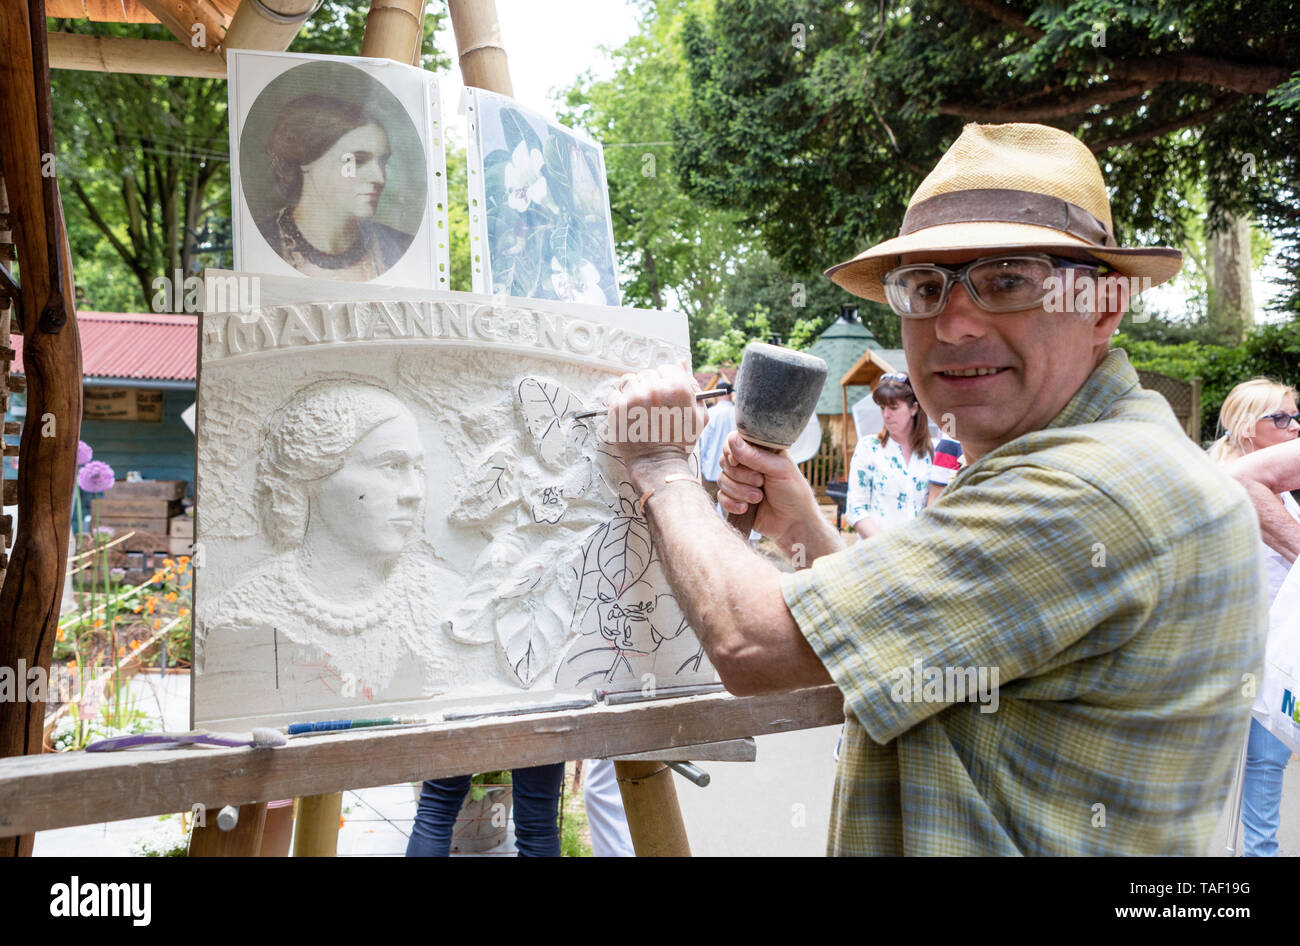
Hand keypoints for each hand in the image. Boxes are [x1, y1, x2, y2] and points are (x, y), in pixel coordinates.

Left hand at [602, 362, 707, 486]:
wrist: (659, 464)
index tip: (664, 395)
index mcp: (678, 387)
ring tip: (639, 410)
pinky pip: (615, 393)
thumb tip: (681, 363)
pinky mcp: (617, 407)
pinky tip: (629, 415)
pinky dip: (620, 401)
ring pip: (630, 381)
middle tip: (652, 407)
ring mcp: (634, 397)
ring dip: (633, 392)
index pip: (667, 369)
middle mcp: (655, 389)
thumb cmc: (680, 441)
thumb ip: (693, 386)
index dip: (666, 382)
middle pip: (648, 374)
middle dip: (650, 388)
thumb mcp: (698, 414)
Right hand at [718, 431, 817, 543]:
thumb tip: (732, 440)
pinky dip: (732, 503)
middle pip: (725, 461)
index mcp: (760, 451)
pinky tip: (746, 509)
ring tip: (758, 498)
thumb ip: (755, 455)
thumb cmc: (794, 493)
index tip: (739, 461)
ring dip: (739, 491)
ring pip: (722, 479)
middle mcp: (748, 464)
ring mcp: (740, 482)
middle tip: (760, 482)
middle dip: (741, 475)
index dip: (732, 451)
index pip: (734, 441)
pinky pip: (720, 497)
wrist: (793, 523)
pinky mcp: (734, 499)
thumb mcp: (780, 469)